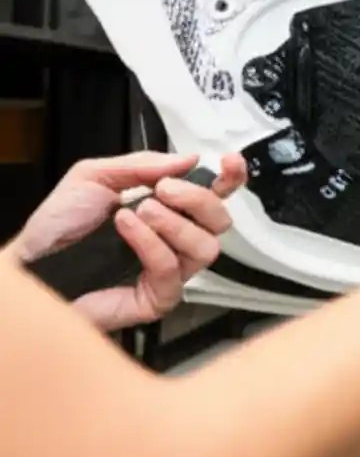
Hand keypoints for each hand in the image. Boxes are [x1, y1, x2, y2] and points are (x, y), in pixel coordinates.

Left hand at [6, 152, 247, 330]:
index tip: (229, 163)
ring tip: (137, 212)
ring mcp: (171, 270)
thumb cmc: (59, 225)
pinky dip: (151, 243)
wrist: (31, 264)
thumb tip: (189, 159)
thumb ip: (142, 164)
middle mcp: (176, 240)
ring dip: (174, 224)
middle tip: (162, 190)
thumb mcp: (95, 176)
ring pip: (206, 247)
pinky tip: (126, 229)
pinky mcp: (159, 297)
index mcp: (169, 209)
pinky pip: (173, 269)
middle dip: (197, 199)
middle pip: (221, 221)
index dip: (231, 179)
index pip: (215, 195)